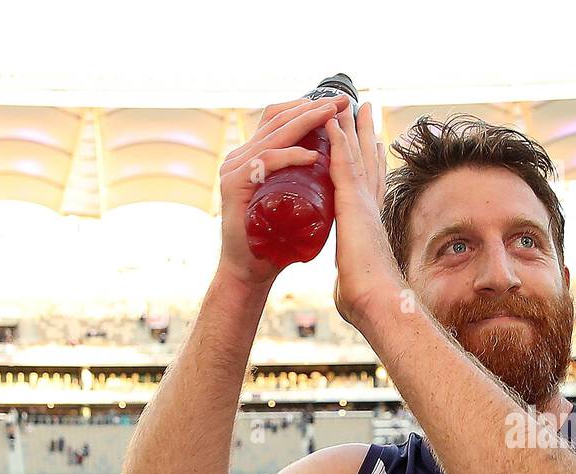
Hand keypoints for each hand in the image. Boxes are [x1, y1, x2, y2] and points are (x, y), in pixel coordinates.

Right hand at [217, 98, 341, 288]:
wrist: (252, 269)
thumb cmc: (278, 238)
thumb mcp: (299, 201)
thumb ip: (309, 182)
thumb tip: (339, 166)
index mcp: (256, 156)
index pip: (280, 120)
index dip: (308, 107)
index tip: (339, 104)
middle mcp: (243, 157)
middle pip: (277, 120)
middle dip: (312, 108)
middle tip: (341, 101)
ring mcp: (236, 169)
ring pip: (274, 136)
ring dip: (305, 122)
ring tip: (331, 115)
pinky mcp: (234, 186)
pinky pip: (266, 162)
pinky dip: (290, 156)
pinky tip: (313, 155)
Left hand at [324, 102, 404, 328]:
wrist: (377, 303)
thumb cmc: (368, 302)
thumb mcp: (356, 284)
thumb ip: (352, 280)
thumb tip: (349, 293)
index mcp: (371, 225)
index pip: (370, 187)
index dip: (370, 163)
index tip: (370, 143)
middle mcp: (372, 209)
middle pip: (368, 163)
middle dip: (365, 136)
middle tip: (363, 109)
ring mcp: (364, 204)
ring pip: (356, 156)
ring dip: (351, 127)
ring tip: (348, 102)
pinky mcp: (352, 204)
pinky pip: (342, 163)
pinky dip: (338, 140)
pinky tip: (331, 119)